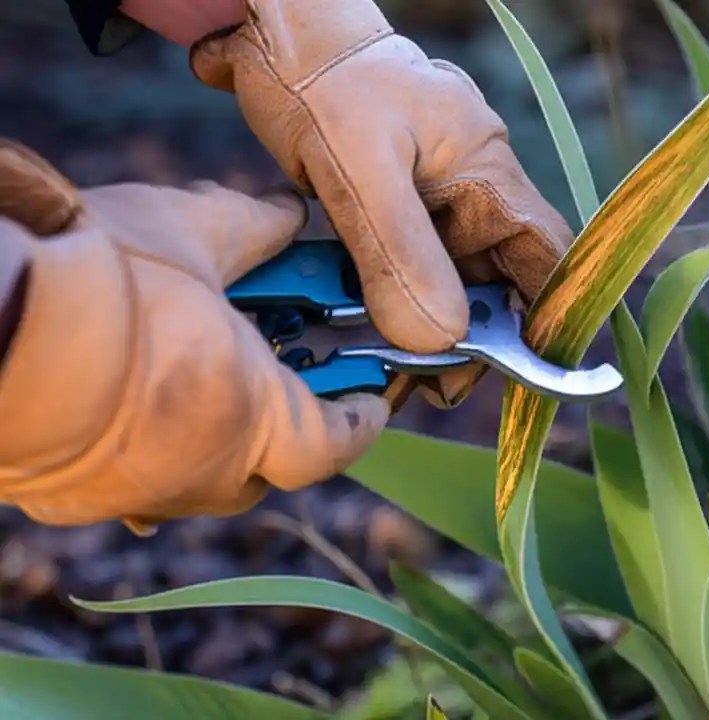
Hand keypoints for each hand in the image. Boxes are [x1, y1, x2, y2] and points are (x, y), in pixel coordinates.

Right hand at [0, 141, 388, 529]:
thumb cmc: (93, 278)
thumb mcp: (189, 231)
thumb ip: (252, 227)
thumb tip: (286, 215)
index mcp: (250, 418)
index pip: (330, 445)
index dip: (356, 421)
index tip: (369, 402)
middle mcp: (197, 473)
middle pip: (263, 473)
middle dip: (282, 433)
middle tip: (283, 382)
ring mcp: (128, 494)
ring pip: (192, 482)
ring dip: (210, 441)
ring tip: (200, 383)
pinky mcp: (67, 498)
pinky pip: (124, 489)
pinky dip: (141, 455)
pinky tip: (127, 416)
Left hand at [189, 0, 573, 406]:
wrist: (270, 34)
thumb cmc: (322, 79)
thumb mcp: (359, 166)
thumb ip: (400, 252)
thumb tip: (440, 339)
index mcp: (486, 168)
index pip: (546, 254)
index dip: (549, 313)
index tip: (525, 368)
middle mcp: (471, 188)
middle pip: (498, 278)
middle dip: (473, 336)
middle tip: (433, 383)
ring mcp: (434, 199)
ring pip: (451, 281)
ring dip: (429, 327)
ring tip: (394, 372)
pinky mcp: (395, 209)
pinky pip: (409, 269)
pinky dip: (393, 304)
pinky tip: (368, 336)